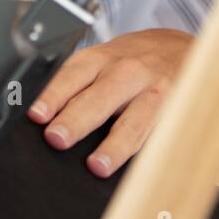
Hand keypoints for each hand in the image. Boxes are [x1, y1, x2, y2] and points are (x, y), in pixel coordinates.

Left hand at [27, 28, 193, 176]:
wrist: (181, 48)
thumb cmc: (133, 59)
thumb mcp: (104, 58)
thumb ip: (78, 83)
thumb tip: (45, 120)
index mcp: (102, 59)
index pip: (73, 75)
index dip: (54, 95)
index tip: (37, 114)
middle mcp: (128, 73)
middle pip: (100, 98)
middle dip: (76, 120)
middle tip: (57, 139)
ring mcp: (154, 93)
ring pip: (133, 122)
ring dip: (114, 145)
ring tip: (96, 165)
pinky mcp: (175, 113)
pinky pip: (159, 136)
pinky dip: (146, 153)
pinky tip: (137, 171)